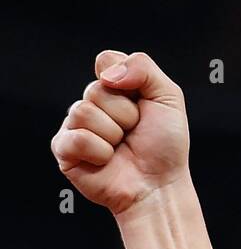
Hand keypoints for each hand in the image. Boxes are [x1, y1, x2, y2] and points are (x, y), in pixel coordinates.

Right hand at [50, 50, 189, 215]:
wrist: (160, 187)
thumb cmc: (165, 147)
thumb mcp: (168, 97)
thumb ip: (142, 66)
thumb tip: (106, 74)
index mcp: (113, 88)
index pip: (106, 62)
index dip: (128, 83)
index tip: (142, 105)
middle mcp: (92, 104)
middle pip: (95, 89)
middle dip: (124, 114)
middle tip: (134, 133)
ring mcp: (76, 126)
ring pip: (83, 112)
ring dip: (112, 134)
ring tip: (121, 148)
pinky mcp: (65, 151)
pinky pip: (76, 138)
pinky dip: (99, 152)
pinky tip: (107, 161)